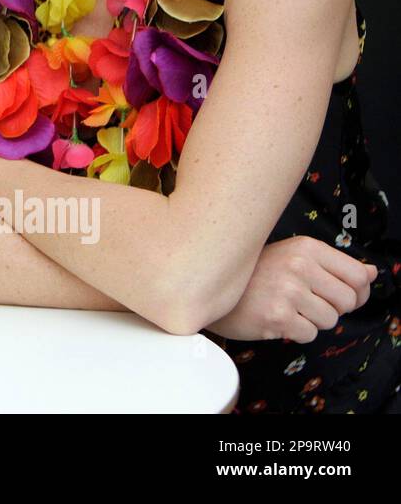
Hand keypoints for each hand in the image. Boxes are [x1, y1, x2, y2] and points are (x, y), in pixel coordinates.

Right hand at [205, 235, 377, 342]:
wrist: (208, 285)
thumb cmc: (253, 273)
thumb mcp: (293, 256)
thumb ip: (333, 265)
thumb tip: (372, 273)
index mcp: (306, 247)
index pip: (359, 275)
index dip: (358, 291)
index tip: (342, 295)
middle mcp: (299, 266)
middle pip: (348, 301)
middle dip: (332, 307)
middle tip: (307, 302)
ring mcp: (288, 291)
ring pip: (330, 320)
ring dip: (312, 320)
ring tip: (288, 308)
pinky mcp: (278, 317)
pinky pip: (309, 334)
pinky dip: (296, 332)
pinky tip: (277, 318)